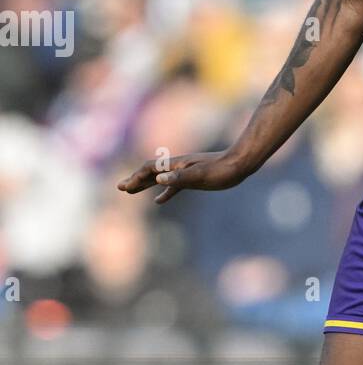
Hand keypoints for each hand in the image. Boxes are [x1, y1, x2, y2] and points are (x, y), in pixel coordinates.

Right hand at [116, 150, 247, 204]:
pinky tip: (159, 201)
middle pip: (151, 172)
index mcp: (177, 165)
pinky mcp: (194, 179)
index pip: (150, 169)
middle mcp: (178, 167)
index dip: (136, 178)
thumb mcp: (200, 175)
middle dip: (136, 180)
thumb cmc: (222, 170)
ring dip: (145, 185)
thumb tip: (158, 178)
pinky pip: (173, 186)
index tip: (124, 188)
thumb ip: (179, 178)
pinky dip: (164, 193)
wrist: (240, 163)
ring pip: (160, 179)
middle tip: (120, 188)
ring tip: (131, 191)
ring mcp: (185, 172)